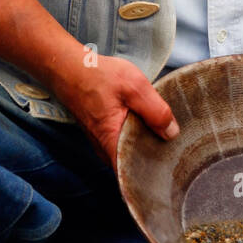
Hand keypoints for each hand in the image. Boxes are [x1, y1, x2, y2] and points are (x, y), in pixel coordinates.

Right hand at [54, 54, 178, 169]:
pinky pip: (124, 142)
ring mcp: (102, 142)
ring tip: (164, 132)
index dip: (154, 173)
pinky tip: (148, 123)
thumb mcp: (134, 87)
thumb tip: (171, 134)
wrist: (67, 68)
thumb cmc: (97, 75)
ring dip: (146, 143)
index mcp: (111, 142)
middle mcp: (104, 148)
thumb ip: (155, 111)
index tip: (172, 166)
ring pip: (130, 152)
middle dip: (156, 156)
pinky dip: (137, 135)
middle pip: (135, 164)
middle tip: (175, 145)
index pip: (133, 175)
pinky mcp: (103, 133)